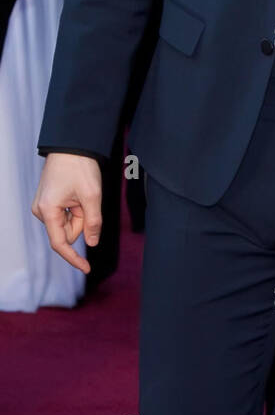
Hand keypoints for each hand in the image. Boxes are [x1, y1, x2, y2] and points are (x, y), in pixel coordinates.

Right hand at [31, 152, 102, 273]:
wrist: (71, 146)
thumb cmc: (80, 167)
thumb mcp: (92, 196)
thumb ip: (93, 222)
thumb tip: (92, 243)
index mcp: (48, 211)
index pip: (60, 243)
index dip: (73, 258)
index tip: (87, 269)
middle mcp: (42, 211)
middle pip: (68, 232)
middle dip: (82, 222)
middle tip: (88, 201)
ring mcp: (44, 207)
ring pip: (69, 224)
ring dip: (80, 214)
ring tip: (82, 193)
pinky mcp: (49, 202)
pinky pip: (66, 215)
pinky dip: (77, 209)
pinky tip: (78, 193)